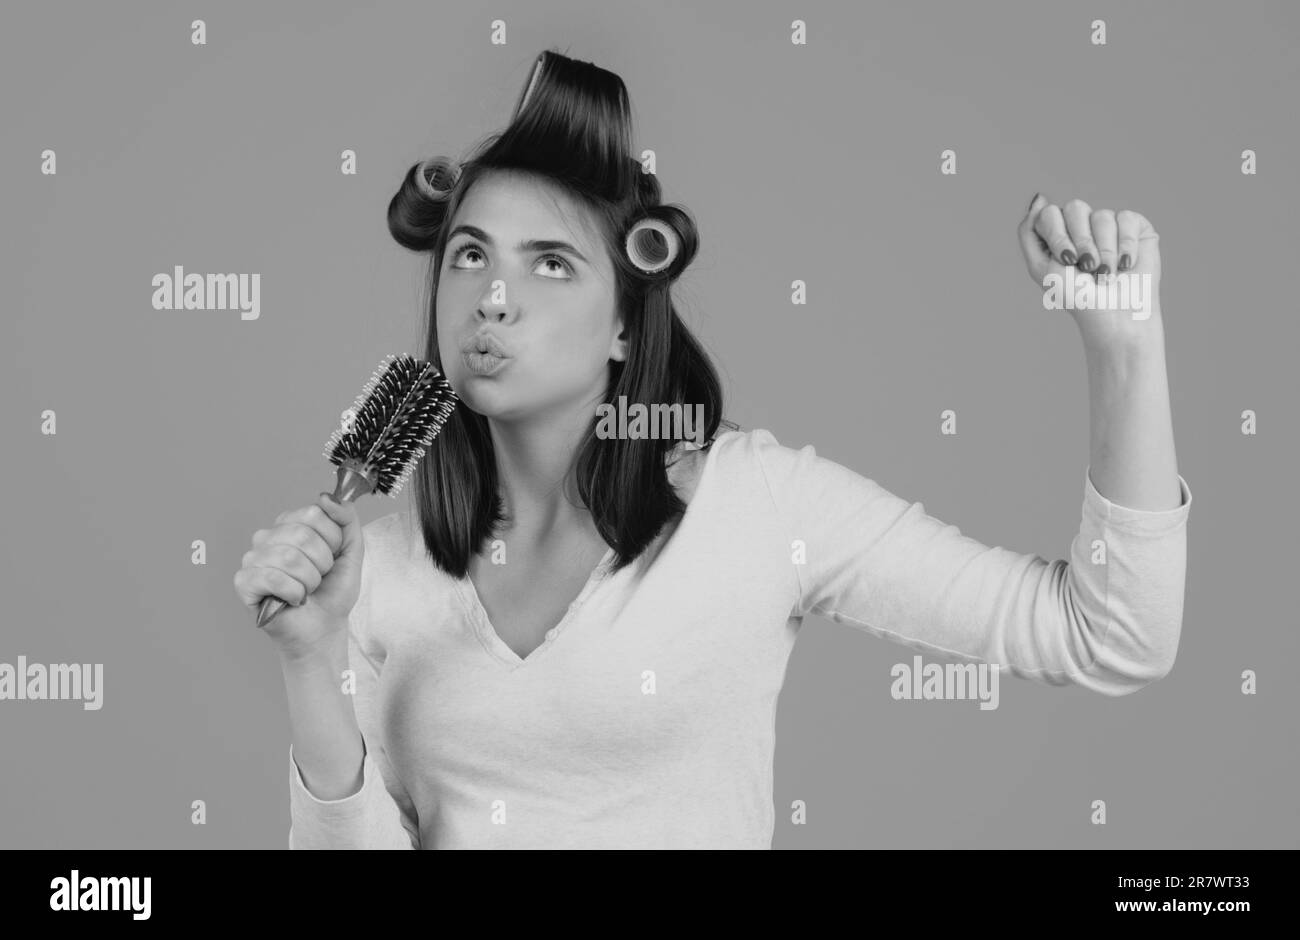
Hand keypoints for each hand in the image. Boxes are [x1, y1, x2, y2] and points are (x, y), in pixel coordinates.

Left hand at [1018, 194, 1162, 352]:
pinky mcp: (1135, 227)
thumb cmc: (1076, 296)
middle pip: (1075, 207)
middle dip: (1081, 241)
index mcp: (1058, 232)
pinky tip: (1126, 264)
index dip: (1058, 236)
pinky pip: (1126, 218)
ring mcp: (1109, 224)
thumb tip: (1039, 198)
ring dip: (1104, 251)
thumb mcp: (1040, 267)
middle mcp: (1083, 224)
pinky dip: (1125, 245)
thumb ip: (1029, 231)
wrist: (1113, 314)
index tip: (1066, 261)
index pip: (1050, 213)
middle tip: (1087, 267)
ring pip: (1102, 216)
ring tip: (1106, 273)